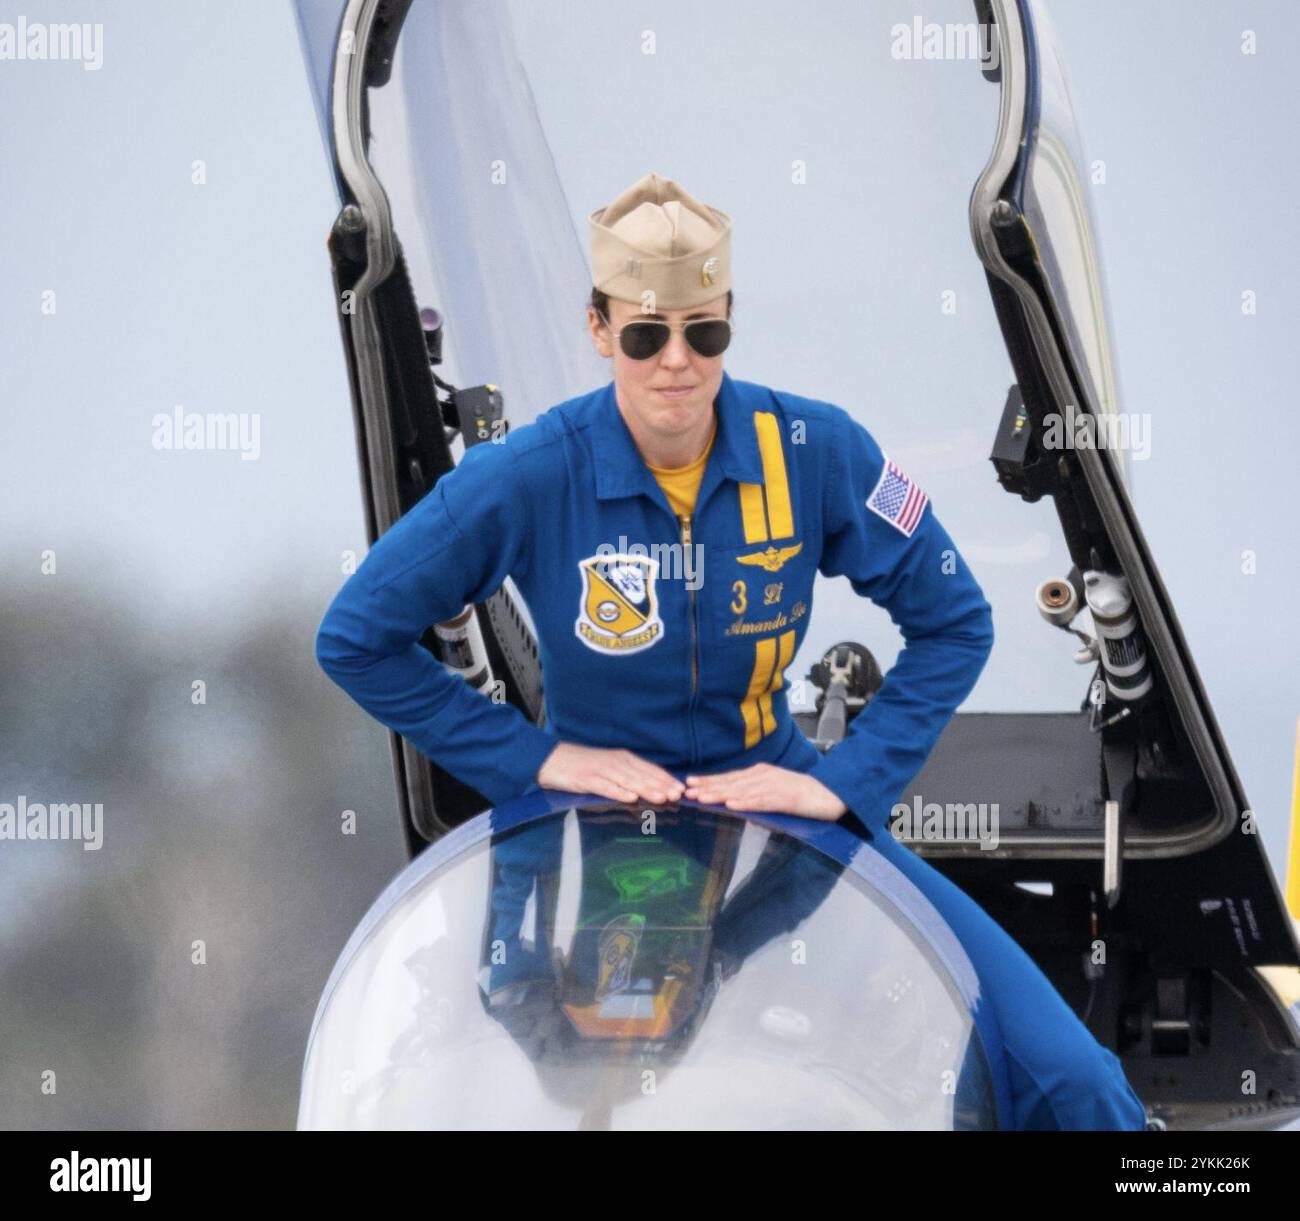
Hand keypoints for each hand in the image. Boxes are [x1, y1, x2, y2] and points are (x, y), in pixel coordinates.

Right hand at [536, 743, 684, 804]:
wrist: (551, 759)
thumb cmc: (581, 765)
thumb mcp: (608, 767)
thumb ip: (626, 775)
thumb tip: (648, 787)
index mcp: (622, 759)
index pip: (649, 769)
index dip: (665, 779)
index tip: (681, 789)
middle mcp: (615, 762)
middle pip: (642, 775)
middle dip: (662, 785)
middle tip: (678, 795)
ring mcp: (601, 770)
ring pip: (628, 781)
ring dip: (646, 789)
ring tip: (662, 798)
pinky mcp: (587, 779)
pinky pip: (606, 787)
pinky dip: (619, 792)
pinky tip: (630, 798)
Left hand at [683, 763, 847, 820]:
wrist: (831, 793)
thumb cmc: (802, 794)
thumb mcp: (774, 793)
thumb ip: (755, 795)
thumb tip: (734, 803)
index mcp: (760, 774)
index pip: (729, 778)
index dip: (709, 781)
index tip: (689, 784)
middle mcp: (764, 776)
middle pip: (731, 782)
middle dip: (708, 787)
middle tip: (687, 791)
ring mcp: (774, 786)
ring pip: (742, 790)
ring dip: (721, 794)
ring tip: (702, 798)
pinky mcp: (786, 798)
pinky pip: (763, 801)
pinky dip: (747, 802)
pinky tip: (732, 804)